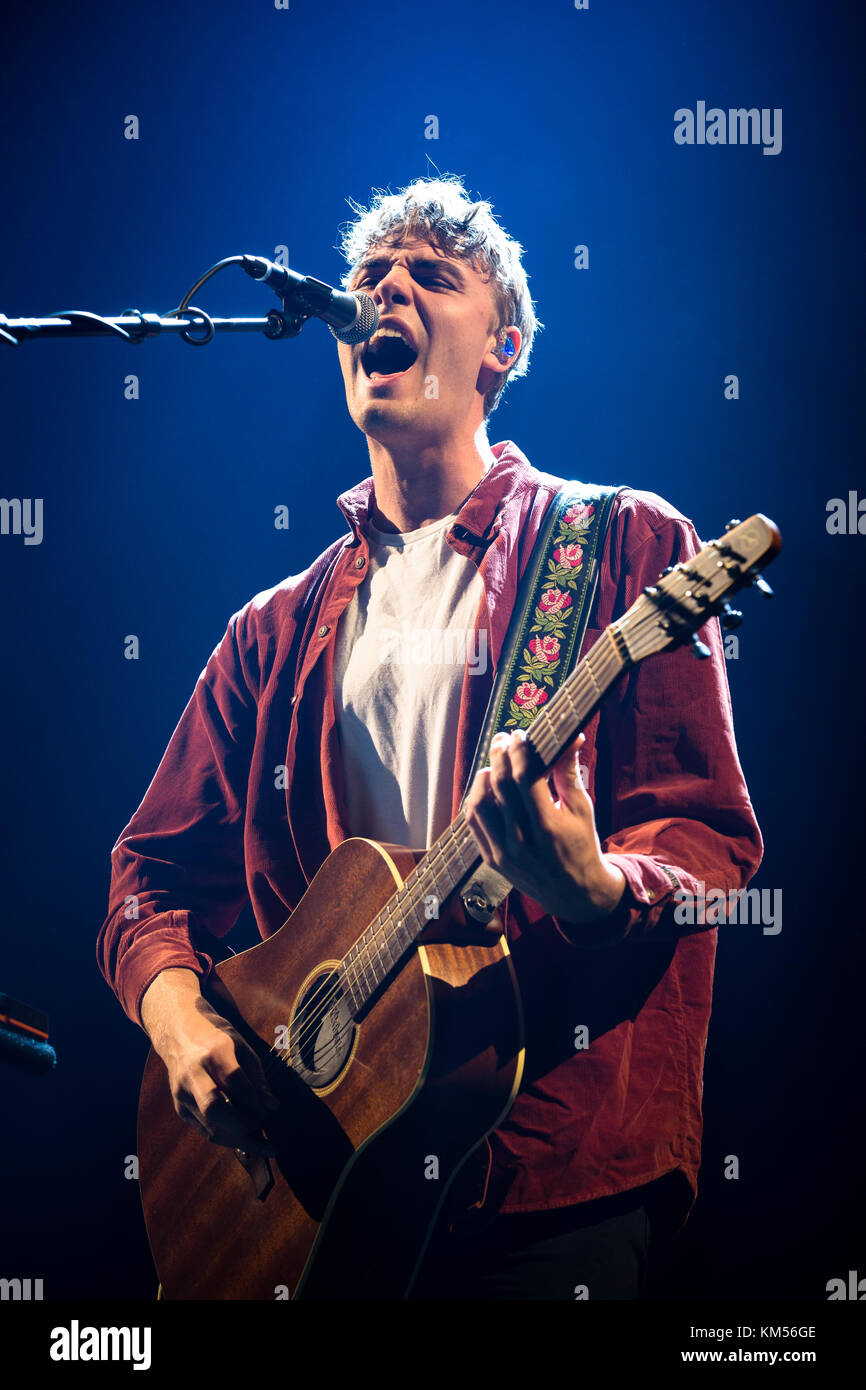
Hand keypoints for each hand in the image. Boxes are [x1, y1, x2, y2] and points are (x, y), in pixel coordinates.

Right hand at [140, 968, 278, 1156]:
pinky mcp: (180, 1107)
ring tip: (263, 1145)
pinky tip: (244, 1138)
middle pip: (214, 1108)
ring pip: (209, 1126)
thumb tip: (272, 1107)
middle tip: (264, 1130)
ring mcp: (183, 1093)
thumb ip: (257, 1076)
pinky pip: (204, 1129)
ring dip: (238, 1140)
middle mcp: (193, 1074)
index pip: (234, 1081)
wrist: (178, 1033)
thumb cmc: (216, 1038)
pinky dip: (226, 1137)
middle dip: (242, 1126)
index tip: (270, 1110)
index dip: (254, 1100)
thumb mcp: (242, 1046)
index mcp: (212, 1052)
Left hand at [464, 729, 626, 932]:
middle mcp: (522, 841)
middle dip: (499, 755)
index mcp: (548, 827)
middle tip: (503, 739)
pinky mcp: (492, 859)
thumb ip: (569, 773)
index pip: (524, 779)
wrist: (573, 893)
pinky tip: (485, 786)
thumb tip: (571, 737)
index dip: (519, 752)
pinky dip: (475, 799)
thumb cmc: (582, 846)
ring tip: (494, 764)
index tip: (520, 735)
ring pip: (479, 804)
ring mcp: (503, 852)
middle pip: (500, 786)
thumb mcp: (582, 809)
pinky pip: (474, 824)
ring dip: (483, 777)